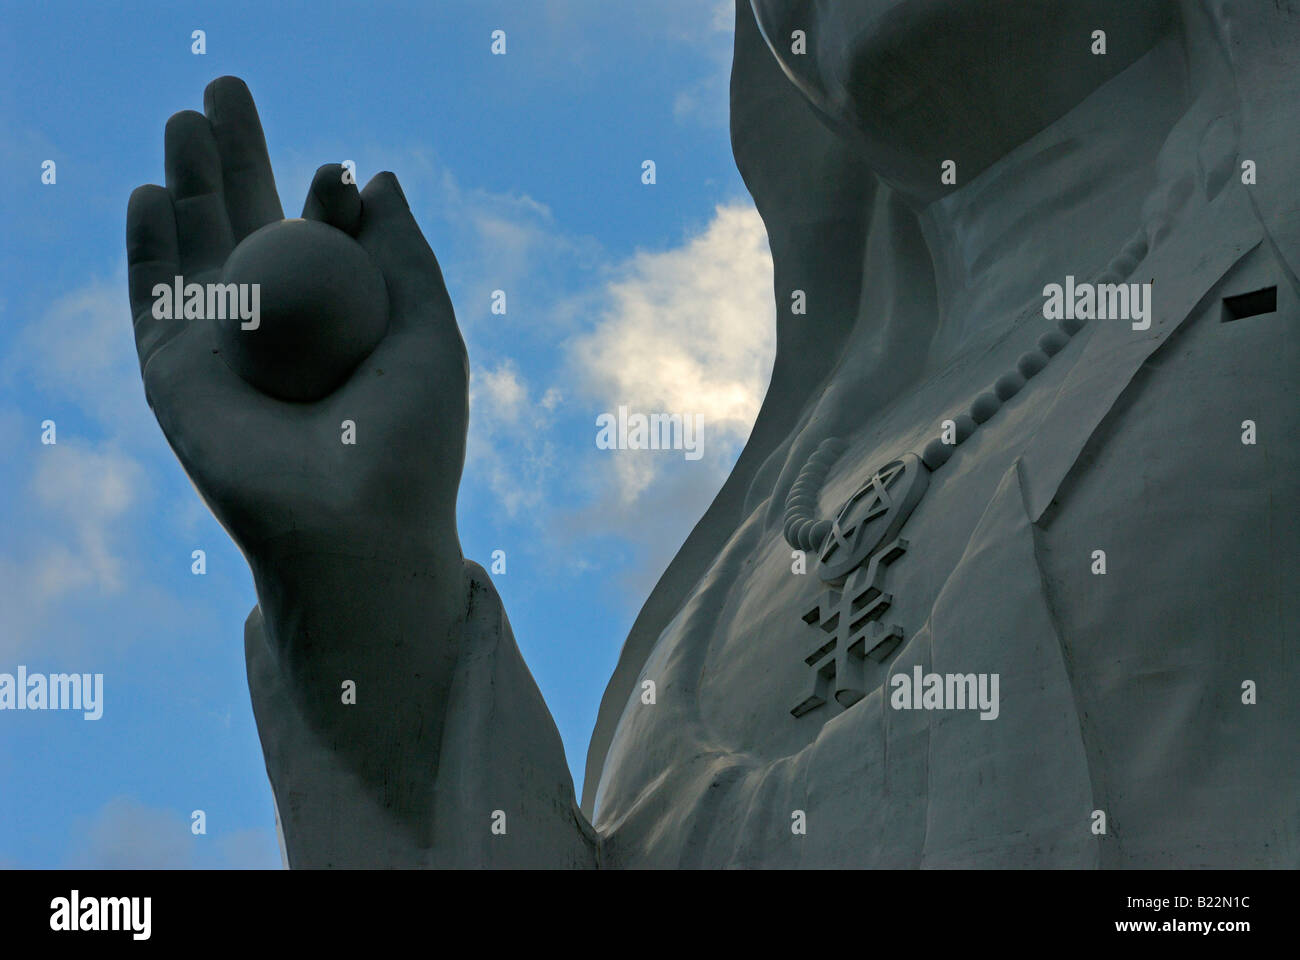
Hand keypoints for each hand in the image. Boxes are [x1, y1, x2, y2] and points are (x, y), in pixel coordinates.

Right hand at [126, 77, 467, 566]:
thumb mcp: (429, 328)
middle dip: (236, 156)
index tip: (338, 174)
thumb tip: (376, 177)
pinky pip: (154, 296)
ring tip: (188, 117)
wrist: (354, 524)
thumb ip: (404, 252)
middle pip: (247, 220)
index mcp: (342, 318)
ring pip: (195, 244)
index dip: (325, 195)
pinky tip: (151, 190)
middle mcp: (279, 328)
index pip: (321, 235)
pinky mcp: (175, 372)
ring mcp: (223, 347)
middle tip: (226, 89)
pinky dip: (148, 242)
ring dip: (189, 178)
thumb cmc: (411, 438)